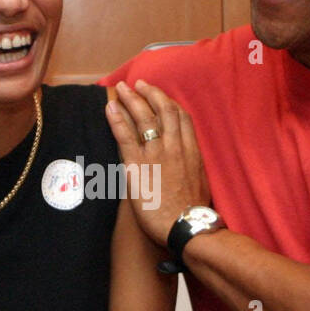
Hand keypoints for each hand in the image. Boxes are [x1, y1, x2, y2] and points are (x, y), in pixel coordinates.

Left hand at [105, 80, 210, 246]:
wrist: (186, 226)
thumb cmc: (193, 214)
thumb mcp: (199, 186)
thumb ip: (191, 171)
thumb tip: (185, 170)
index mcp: (192, 152)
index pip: (182, 118)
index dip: (170, 103)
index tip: (161, 96)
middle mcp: (175, 147)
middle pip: (164, 111)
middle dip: (151, 93)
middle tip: (139, 83)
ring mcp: (157, 155)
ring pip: (144, 118)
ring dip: (132, 99)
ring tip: (122, 87)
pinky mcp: (138, 166)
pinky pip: (126, 136)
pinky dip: (117, 119)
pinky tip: (110, 107)